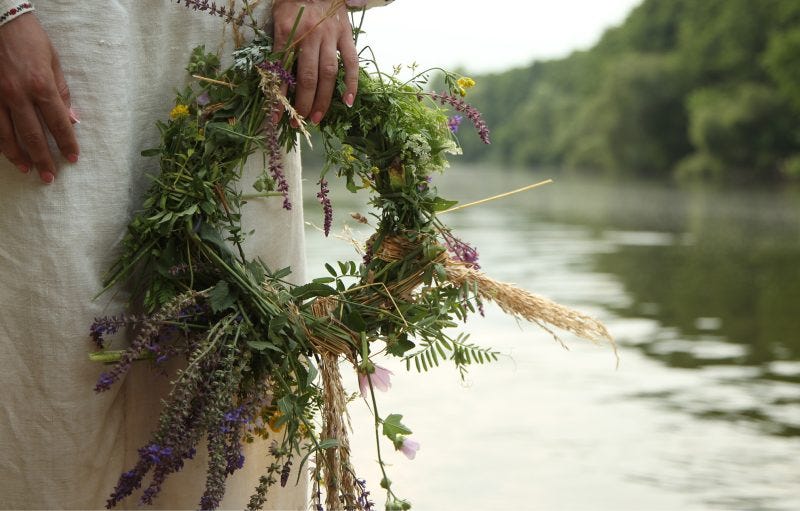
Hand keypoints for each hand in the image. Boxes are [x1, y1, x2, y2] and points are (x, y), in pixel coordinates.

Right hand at [0, 13, 77, 182]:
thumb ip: (62, 94)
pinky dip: (1, 141)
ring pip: (7, 134)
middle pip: (33, 135)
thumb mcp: (53, 63)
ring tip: (27, 170)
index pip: (58, 123)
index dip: (66, 144)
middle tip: (49, 177)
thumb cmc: (31, 40)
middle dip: (43, 159)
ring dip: (18, 156)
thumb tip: (72, 120)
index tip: (72, 159)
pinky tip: (8, 152)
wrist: (0, 20)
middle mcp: (19, 95)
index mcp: (42, 86)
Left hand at [272, 0, 358, 125]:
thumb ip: (278, 46)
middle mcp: (310, 36)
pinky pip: (351, 62)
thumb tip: (274, 78)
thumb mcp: (278, 20)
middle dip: (302, 104)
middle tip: (298, 123)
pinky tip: (348, 102)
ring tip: (316, 118)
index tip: (276, 117)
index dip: (278, 96)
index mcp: (288, 32)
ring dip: (322, 99)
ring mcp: (330, 36)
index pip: (281, 71)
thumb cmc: (292, 2)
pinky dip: (351, 83)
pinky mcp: (346, 35)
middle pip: (307, 77)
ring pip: (328, 74)